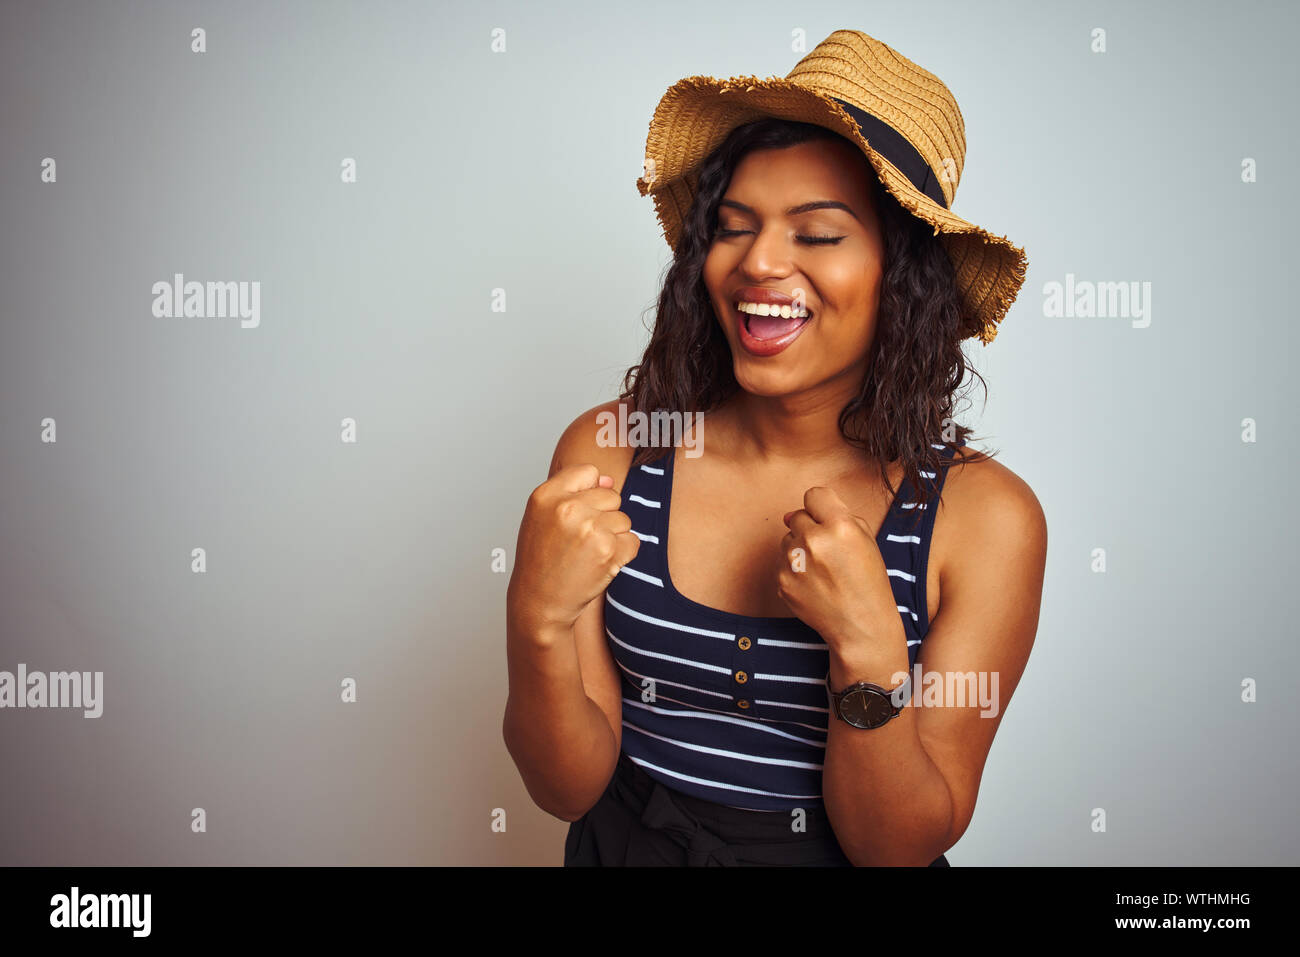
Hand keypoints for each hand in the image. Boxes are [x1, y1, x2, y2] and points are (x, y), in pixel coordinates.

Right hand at [507, 463, 639, 636]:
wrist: (540, 602)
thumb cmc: (541, 560)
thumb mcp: (543, 517)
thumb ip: (573, 492)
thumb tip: (609, 480)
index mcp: (547, 495)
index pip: (588, 472)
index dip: (588, 492)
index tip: (577, 514)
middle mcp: (568, 507)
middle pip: (611, 496)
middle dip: (603, 517)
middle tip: (581, 540)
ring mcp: (589, 528)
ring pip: (624, 520)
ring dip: (613, 537)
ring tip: (588, 553)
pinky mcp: (608, 550)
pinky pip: (633, 541)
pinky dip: (622, 555)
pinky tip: (599, 564)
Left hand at [776, 485, 901, 655]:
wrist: (860, 625)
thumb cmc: (867, 581)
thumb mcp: (866, 540)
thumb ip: (834, 516)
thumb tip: (789, 515)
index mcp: (840, 526)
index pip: (814, 495)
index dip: (821, 508)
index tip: (828, 522)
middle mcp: (814, 540)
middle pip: (797, 517)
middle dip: (811, 530)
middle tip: (829, 553)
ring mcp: (794, 562)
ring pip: (787, 540)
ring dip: (800, 550)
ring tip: (823, 571)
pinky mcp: (782, 581)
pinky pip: (782, 563)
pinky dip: (794, 570)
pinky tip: (814, 584)